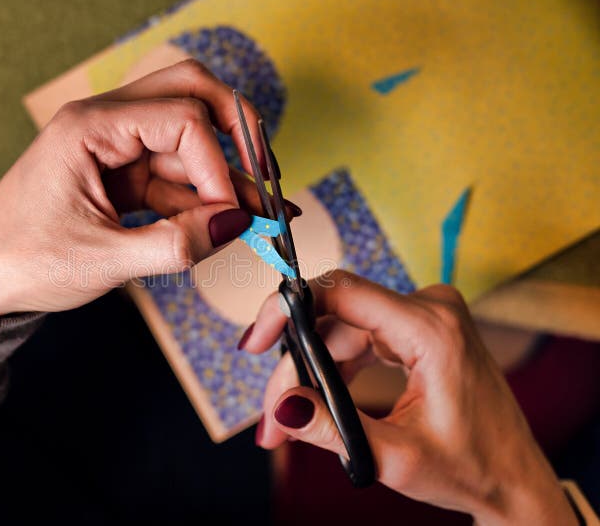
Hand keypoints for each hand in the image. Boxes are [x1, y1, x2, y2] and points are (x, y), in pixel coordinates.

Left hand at [0, 59, 287, 314]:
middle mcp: (105, 124)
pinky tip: (230, 220)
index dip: (217, 166)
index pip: (180, 119)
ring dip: (225, 173)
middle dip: (235, 129)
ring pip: (187, 138)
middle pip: (188, 92)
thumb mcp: (103, 260)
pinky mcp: (121, 174)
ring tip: (263, 212)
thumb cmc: (24, 261)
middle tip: (268, 166)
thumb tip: (237, 225)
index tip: (233, 214)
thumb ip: (175, 244)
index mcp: (90, 128)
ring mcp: (115, 147)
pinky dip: (203, 197)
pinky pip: (174, 174)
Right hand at [241, 271, 576, 524]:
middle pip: (334, 320)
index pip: (341, 291)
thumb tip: (282, 406)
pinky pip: (360, 338)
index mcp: (432, 329)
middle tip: (271, 417)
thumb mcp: (394, 456)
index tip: (255, 341)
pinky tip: (316, 402)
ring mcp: (426, 317)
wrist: (514, 479)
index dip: (288, 308)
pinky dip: (334, 370)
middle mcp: (430, 309)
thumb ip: (332, 427)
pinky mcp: (419, 330)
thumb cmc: (472, 468)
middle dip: (295, 367)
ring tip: (285, 421)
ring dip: (310, 373)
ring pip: (342, 332)